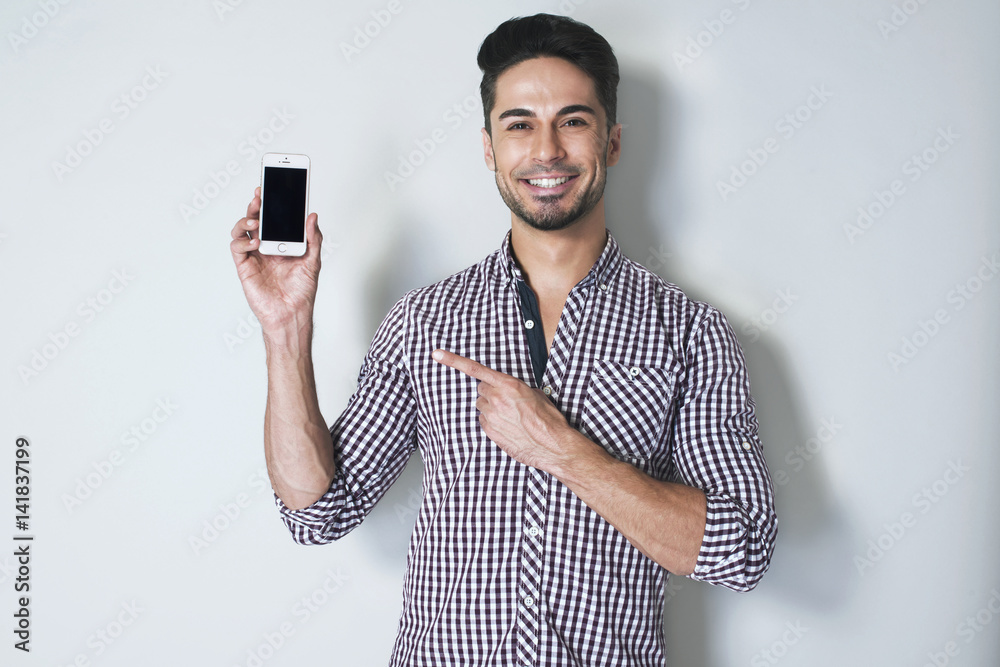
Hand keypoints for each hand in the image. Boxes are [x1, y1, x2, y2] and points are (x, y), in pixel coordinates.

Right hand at [229, 187, 322, 334]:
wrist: (292, 315)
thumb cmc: (302, 292)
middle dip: (257, 205)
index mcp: (282, 243)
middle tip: (260, 196)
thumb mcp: (313, 261)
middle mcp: (266, 247)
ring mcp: (254, 256)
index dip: (272, 203)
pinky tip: (255, 242)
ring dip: (246, 220)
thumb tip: (312, 216)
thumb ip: (313, 238)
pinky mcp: (245, 267)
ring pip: (242, 230)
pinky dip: (243, 241)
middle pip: (257, 219)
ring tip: (256, 220)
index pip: (275, 218)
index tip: (272, 188)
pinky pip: (237, 248)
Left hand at [432, 349, 594, 474]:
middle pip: (482, 389)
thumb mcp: (536, 394)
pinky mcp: (490, 432)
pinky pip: (484, 421)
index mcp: (508, 385)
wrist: (553, 445)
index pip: (475, 369)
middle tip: (507, 401)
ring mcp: (491, 416)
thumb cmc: (549, 420)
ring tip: (512, 417)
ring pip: (482, 406)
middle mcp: (497, 399)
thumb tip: (510, 390)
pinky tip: (508, 427)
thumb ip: (516, 388)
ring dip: (492, 408)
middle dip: (491, 392)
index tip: (437, 354)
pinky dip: (492, 422)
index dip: (453, 361)